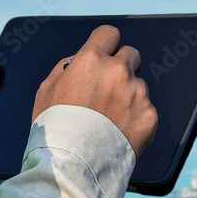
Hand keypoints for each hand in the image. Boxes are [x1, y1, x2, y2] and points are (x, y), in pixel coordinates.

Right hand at [32, 26, 157, 157]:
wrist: (74, 163)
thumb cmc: (55, 127)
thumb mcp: (47, 90)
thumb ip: (66, 68)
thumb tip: (79, 60)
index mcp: (92, 59)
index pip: (109, 34)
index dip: (107, 43)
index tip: (106, 53)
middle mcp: (118, 71)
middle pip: (131, 55)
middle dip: (122, 67)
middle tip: (111, 87)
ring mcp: (137, 93)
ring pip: (138, 86)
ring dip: (128, 97)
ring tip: (110, 120)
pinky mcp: (150, 116)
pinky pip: (146, 111)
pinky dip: (136, 120)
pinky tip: (119, 133)